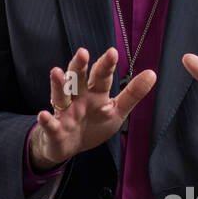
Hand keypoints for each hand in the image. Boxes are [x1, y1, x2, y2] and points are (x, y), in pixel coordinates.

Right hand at [30, 47, 156, 172]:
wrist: (68, 146)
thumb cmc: (93, 124)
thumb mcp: (116, 111)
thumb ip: (132, 93)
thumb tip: (152, 73)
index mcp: (95, 93)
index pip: (100, 76)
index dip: (106, 65)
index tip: (112, 52)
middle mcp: (78, 98)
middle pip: (77, 79)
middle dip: (79, 66)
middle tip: (83, 53)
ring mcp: (64, 112)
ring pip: (60, 95)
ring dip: (58, 84)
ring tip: (57, 72)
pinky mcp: (54, 129)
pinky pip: (50, 124)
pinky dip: (46, 120)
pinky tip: (44, 115)